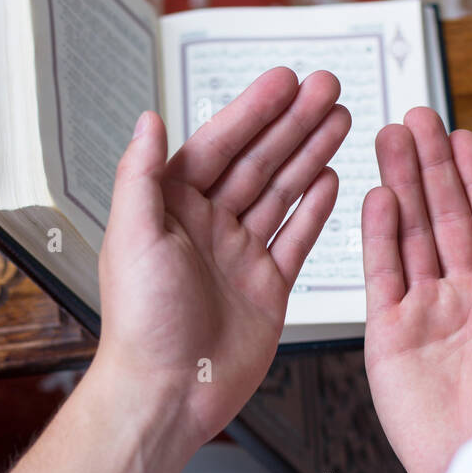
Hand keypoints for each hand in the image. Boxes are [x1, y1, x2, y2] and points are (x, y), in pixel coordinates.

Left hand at [97, 68, 349, 455]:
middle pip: (258, 161)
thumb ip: (140, 174)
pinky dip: (315, 209)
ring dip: (310, 154)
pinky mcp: (268, 289)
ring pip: (282, 193)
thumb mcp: (131, 236)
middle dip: (293, 122)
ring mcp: (240, 257)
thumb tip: (148, 119)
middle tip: (326, 86)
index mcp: (172, 209)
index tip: (284, 80)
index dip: (253, 111)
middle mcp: (208, 228)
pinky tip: (333, 178)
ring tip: (340, 119)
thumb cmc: (141, 323)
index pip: (219, 145)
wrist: (169, 392)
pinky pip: (296, 239)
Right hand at [361, 108, 471, 472]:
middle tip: (417, 117)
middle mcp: (466, 302)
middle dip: (431, 165)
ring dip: (402, 185)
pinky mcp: (390, 337)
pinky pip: (382, 275)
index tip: (463, 136)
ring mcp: (426, 316)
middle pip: (445, 217)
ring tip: (389, 137)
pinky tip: (378, 197)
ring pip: (411, 235)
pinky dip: (380, 235)